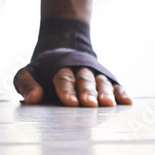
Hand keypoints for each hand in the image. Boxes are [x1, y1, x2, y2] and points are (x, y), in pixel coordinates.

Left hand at [14, 64, 130, 106]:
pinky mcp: (106, 80)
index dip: (67, 90)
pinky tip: (127, 102)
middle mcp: (79, 70)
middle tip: (90, 105)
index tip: (71, 103)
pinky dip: (121, 93)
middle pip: (84, 80)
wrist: (62, 49)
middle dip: (87, 92)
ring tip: (108, 105)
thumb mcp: (28, 73)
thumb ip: (27, 84)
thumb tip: (34, 98)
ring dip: (105, 93)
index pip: (63, 78)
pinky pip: (115, 86)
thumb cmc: (42, 71)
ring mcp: (94, 75)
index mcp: (59, 68)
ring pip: (101, 82)